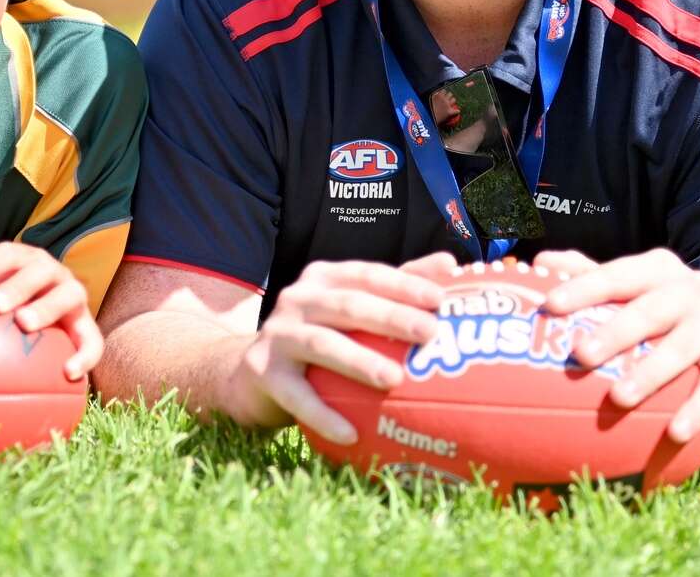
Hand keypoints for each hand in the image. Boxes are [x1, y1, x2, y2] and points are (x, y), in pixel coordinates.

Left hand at [0, 237, 101, 381]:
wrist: (51, 318)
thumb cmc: (9, 297)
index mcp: (26, 260)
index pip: (7, 255)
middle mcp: (53, 274)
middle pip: (39, 270)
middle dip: (17, 285)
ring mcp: (73, 299)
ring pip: (69, 296)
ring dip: (48, 308)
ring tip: (25, 323)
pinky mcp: (86, 329)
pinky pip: (92, 342)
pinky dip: (85, 355)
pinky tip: (68, 372)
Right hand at [228, 252, 453, 444]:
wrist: (249, 372)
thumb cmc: (317, 339)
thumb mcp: (350, 309)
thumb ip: (395, 286)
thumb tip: (450, 264)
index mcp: (324, 279)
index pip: (367, 275)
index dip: (403, 284)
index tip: (440, 299)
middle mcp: (298, 299)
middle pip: (347, 305)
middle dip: (390, 317)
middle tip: (430, 333)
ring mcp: (277, 335)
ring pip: (321, 345)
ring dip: (359, 361)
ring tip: (395, 380)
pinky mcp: (262, 372)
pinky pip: (296, 396)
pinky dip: (323, 415)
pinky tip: (351, 434)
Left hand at [538, 247, 699, 442]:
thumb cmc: (666, 317)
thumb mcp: (635, 291)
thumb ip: (590, 274)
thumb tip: (539, 263)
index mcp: (657, 269)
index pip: (616, 275)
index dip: (583, 287)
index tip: (551, 304)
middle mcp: (691, 288)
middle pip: (648, 311)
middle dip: (615, 333)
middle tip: (581, 355)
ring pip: (681, 349)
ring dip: (650, 374)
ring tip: (618, 400)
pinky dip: (696, 410)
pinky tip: (675, 432)